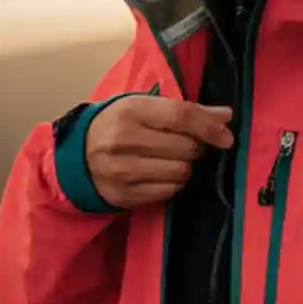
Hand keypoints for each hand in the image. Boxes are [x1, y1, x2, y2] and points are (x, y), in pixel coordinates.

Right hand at [87, 97, 233, 209]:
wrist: (75, 156)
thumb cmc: (116, 124)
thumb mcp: (144, 107)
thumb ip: (184, 110)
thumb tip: (225, 116)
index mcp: (130, 110)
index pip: (181, 116)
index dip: (209, 126)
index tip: (227, 136)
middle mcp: (123, 140)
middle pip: (185, 148)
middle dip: (197, 147)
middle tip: (190, 145)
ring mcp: (121, 171)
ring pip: (180, 173)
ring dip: (186, 166)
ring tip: (174, 159)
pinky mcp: (124, 195)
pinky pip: (168, 192)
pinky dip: (174, 183)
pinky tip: (162, 174)